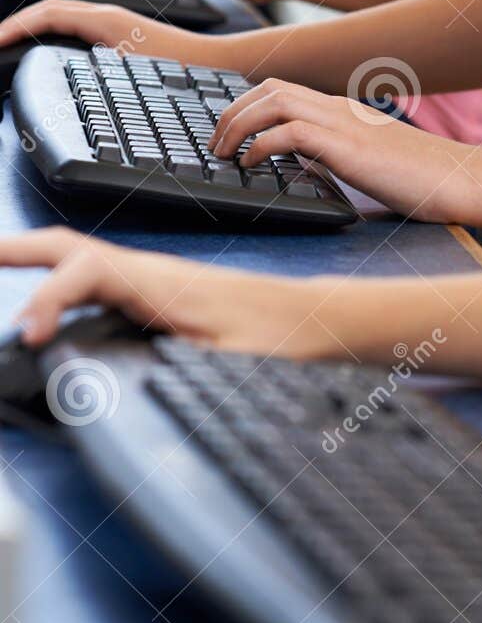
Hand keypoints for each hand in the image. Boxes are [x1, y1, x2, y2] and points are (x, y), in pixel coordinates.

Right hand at [0, 0, 218, 67]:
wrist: (215, 62)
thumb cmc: (180, 67)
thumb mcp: (131, 71)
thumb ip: (92, 68)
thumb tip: (57, 69)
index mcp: (104, 19)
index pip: (46, 14)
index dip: (14, 27)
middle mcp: (106, 14)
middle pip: (48, 9)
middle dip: (16, 23)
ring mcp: (113, 21)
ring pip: (60, 14)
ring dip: (32, 24)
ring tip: (8, 42)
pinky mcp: (119, 31)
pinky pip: (74, 23)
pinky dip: (50, 29)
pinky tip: (45, 45)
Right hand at [0, 227, 337, 356]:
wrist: (312, 320)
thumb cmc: (279, 335)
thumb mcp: (232, 358)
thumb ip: (185, 362)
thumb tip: (140, 374)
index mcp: (163, 283)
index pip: (88, 270)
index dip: (51, 296)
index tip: (33, 334)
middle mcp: (151, 274)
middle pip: (72, 249)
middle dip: (20, 252)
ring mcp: (152, 281)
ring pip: (81, 262)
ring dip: (36, 264)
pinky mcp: (156, 295)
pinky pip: (97, 280)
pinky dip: (62, 282)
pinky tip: (53, 301)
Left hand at [209, 76, 469, 220]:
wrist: (460, 179)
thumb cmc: (421, 178)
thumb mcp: (367, 162)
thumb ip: (334, 156)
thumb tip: (301, 166)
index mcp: (342, 110)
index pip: (282, 90)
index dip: (245, 105)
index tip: (226, 132)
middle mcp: (339, 108)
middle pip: (269, 87)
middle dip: (232, 112)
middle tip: (215, 144)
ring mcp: (344, 123)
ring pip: (274, 100)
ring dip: (239, 124)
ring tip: (223, 152)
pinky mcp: (348, 146)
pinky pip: (291, 131)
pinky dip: (262, 143)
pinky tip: (252, 163)